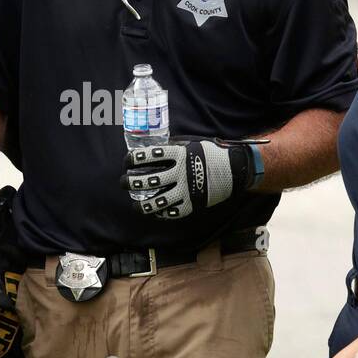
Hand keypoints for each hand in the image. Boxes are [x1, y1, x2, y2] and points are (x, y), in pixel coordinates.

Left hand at [121, 137, 256, 219]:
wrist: (233, 170)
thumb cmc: (210, 154)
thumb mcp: (191, 144)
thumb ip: (173, 148)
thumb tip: (154, 150)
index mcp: (179, 155)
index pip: (150, 156)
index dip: (134, 159)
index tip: (127, 162)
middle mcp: (180, 173)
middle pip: (149, 181)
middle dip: (131, 183)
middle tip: (124, 182)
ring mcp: (186, 190)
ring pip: (158, 202)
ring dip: (143, 205)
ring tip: (136, 205)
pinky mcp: (192, 204)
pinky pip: (172, 213)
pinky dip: (162, 213)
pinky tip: (155, 211)